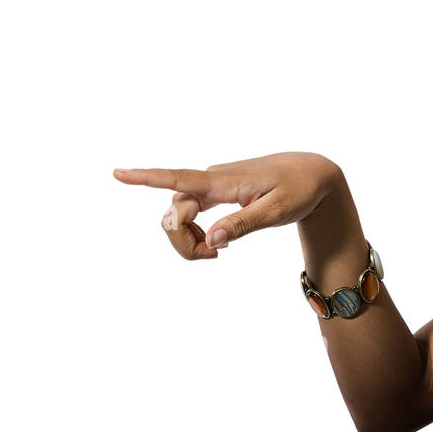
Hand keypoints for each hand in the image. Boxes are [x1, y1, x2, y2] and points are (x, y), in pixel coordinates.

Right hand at [112, 151, 343, 259]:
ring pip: (180, 213)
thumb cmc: (299, 190)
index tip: (118, 173)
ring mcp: (213, 184)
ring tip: (216, 254)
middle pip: (174, 212)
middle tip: (214, 259)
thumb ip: (244, 224)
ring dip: (188, 238)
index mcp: (225, 181)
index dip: (147, 178)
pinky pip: (191, 211)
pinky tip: (215, 242)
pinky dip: (196, 231)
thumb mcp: (277, 211)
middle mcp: (213, 179)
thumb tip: (211, 239)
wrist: (314, 173)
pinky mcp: (217, 190)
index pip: (179, 178)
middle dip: (182, 241)